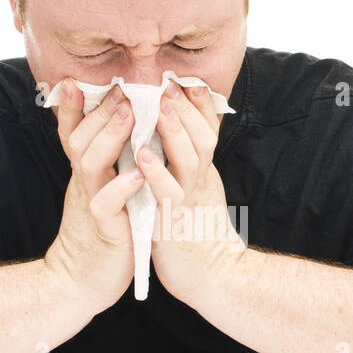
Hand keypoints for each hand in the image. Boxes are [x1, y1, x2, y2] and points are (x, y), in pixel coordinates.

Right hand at [44, 79, 142, 311]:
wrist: (81, 282)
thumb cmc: (101, 233)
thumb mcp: (100, 192)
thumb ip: (106, 164)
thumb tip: (120, 132)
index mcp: (87, 174)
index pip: (74, 132)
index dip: (74, 106)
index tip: (76, 77)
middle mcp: (84, 184)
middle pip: (81, 138)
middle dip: (100, 109)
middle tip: (120, 85)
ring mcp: (91, 205)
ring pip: (90, 163)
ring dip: (110, 137)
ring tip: (128, 114)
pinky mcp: (104, 229)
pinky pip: (106, 205)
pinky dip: (121, 187)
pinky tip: (138, 173)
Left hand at [138, 80, 247, 305]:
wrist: (211, 276)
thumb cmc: (196, 229)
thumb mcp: (198, 187)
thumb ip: (191, 158)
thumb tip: (183, 128)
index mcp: (204, 170)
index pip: (207, 128)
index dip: (198, 101)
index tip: (185, 75)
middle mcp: (201, 180)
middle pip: (203, 135)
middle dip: (187, 106)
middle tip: (170, 80)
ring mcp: (191, 201)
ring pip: (190, 159)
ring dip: (175, 131)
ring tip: (160, 106)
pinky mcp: (175, 224)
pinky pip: (168, 195)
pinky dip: (156, 174)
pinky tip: (141, 157)